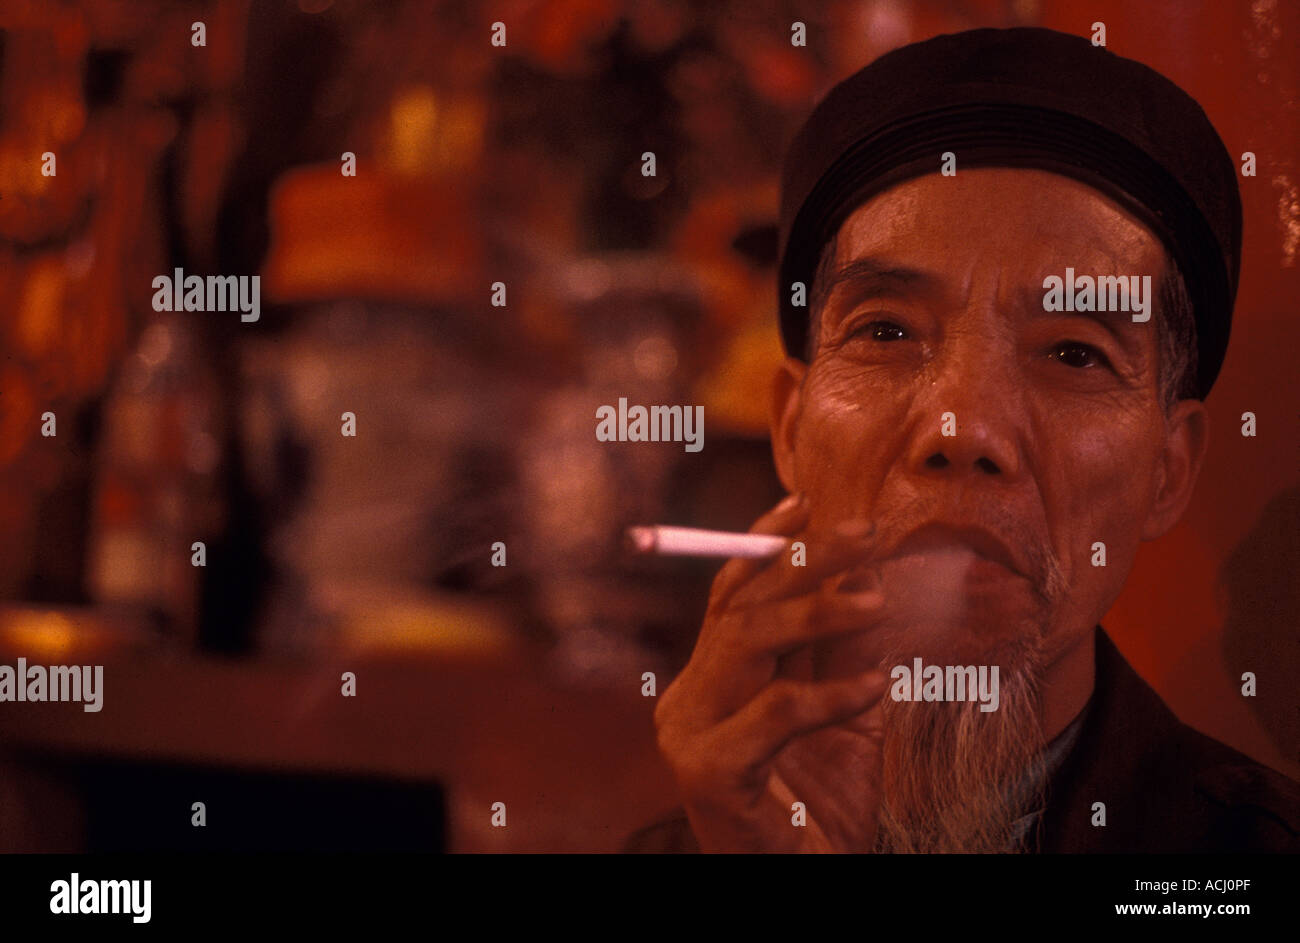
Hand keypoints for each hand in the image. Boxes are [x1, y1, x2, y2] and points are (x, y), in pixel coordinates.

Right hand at [653, 494, 889, 851]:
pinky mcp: (709, 772)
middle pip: (740, 606)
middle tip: (865, 532)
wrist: (801, 880)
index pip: (730, 593)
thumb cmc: (819, 802)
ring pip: (746, 644)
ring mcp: (689, 734)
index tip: (808, 500)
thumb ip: (841, 648)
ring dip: (817, 612)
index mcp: (710, 677)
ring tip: (878, 599)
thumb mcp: (841, 709)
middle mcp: (689, 697)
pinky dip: (831, 694)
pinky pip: (775, 713)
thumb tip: (866, 573)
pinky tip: (877, 687)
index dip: (766, 543)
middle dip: (804, 561)